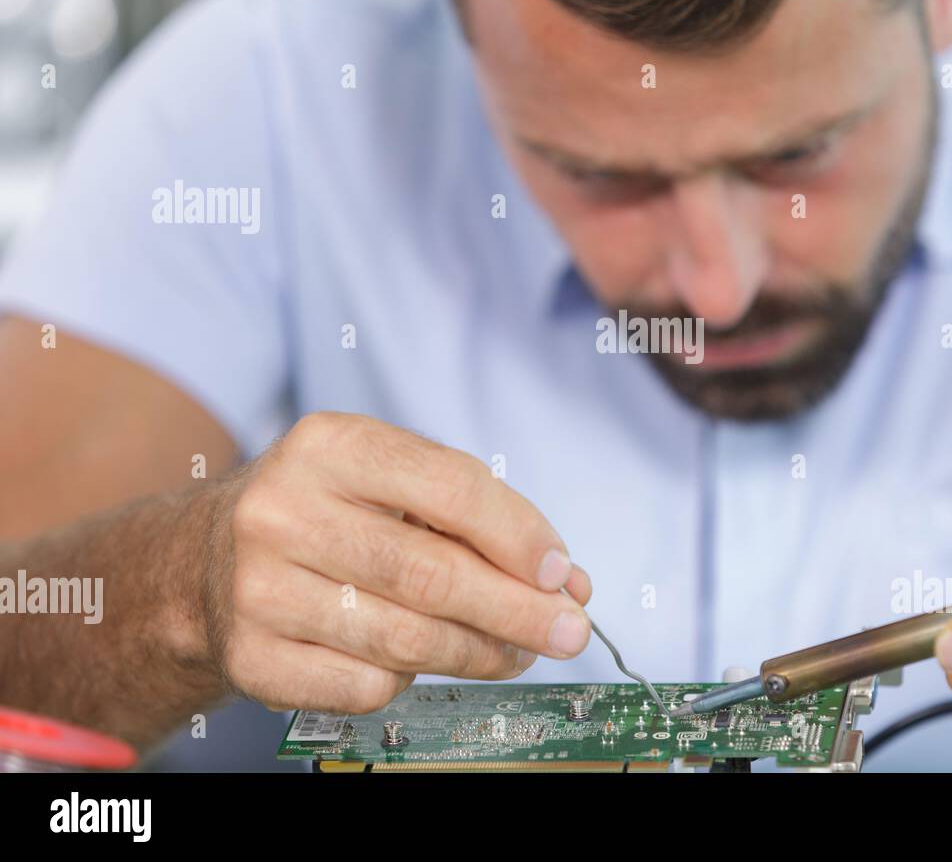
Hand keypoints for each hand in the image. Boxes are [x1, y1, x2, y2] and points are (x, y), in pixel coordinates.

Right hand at [202, 412, 591, 713]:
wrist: (203, 561)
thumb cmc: (328, 514)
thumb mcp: (392, 484)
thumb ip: (479, 520)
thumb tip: (563, 582)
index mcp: (330, 446)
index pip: (452, 488)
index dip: (520, 536)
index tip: (561, 574)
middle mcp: (283, 511)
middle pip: (433, 575)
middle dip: (518, 612)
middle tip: (568, 633)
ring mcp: (260, 589)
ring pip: (408, 640)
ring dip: (481, 653)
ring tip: (514, 651)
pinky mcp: (252, 657)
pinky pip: (367, 685)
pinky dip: (411, 680)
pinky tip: (419, 659)